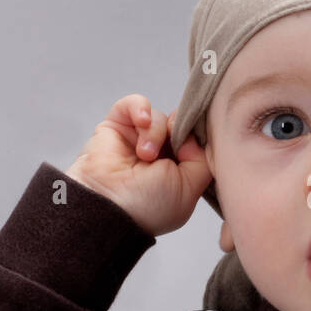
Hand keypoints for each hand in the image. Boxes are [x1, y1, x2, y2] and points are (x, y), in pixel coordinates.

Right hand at [66, 94, 211, 237]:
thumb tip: (192, 136)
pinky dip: (140, 108)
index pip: (194, 141)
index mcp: (177, 171)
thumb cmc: (148, 205)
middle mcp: (158, 154)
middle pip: (178, 125)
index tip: (192, 145)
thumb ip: (202, 158)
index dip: (197, 137)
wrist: (108, 206)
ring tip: (146, 154)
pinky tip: (142, 121)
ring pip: (158, 117)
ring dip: (156, 132)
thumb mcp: (190, 187)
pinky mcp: (116, 126)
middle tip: (173, 145)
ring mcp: (137, 139)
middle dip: (178, 131)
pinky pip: (134, 104)